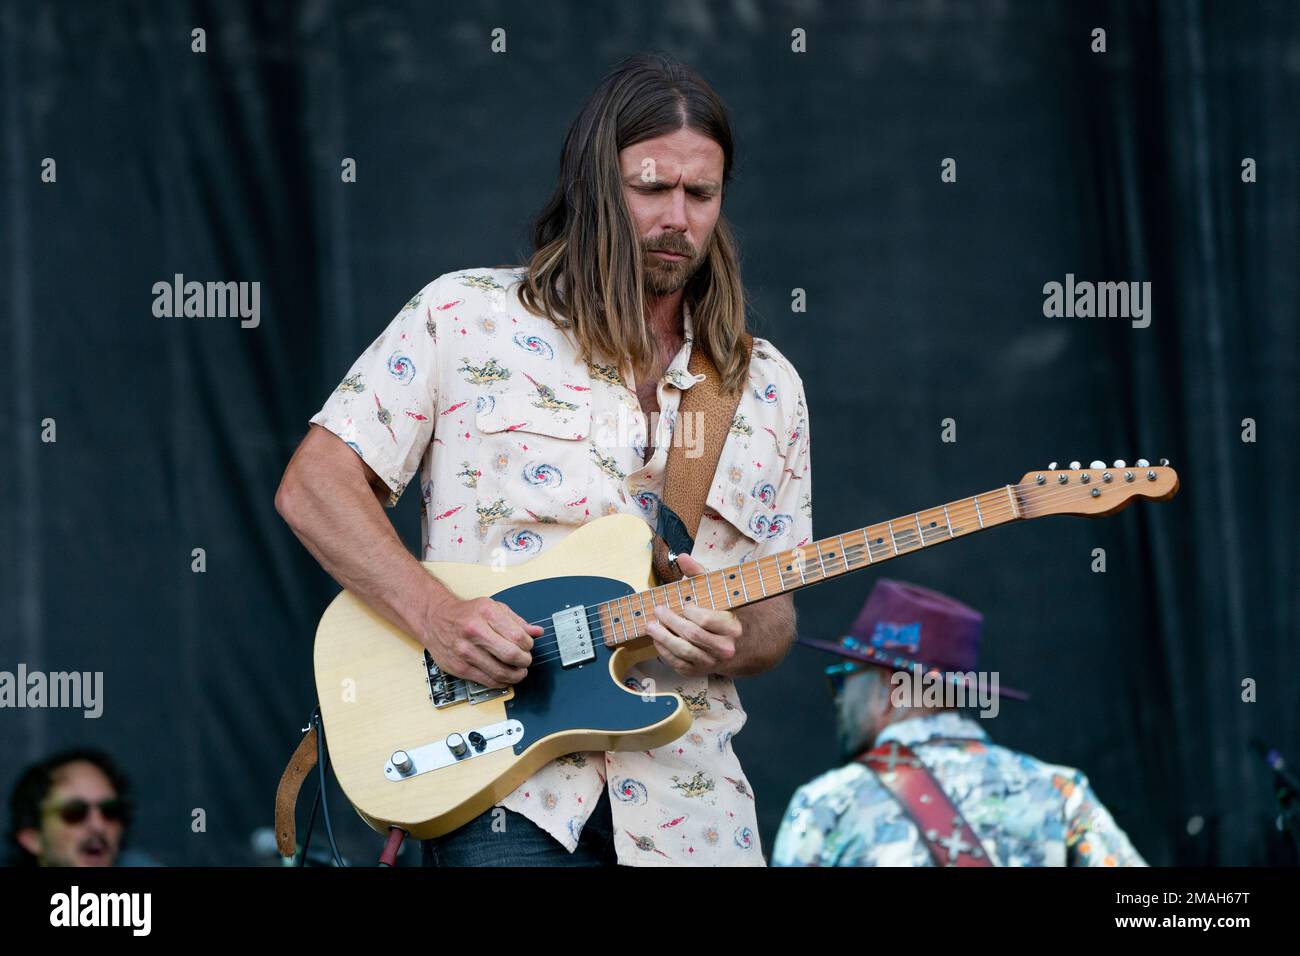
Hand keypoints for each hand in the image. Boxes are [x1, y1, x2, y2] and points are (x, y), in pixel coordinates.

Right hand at [420, 594, 541, 687]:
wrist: (435, 619)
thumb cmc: (465, 613)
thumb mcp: (493, 608)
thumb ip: (516, 621)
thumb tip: (537, 632)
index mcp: (486, 614)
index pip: (518, 636)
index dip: (528, 645)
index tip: (528, 646)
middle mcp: (474, 632)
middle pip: (510, 655)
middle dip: (524, 661)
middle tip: (525, 660)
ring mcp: (466, 652)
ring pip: (500, 672)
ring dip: (516, 675)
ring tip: (519, 671)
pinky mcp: (460, 668)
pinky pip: (487, 681)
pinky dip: (501, 682)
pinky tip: (505, 677)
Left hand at [646, 553, 742, 677]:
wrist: (744, 646)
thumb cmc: (728, 615)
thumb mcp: (719, 593)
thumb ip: (700, 575)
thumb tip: (682, 557)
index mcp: (732, 627)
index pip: (707, 619)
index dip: (690, 612)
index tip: (683, 605)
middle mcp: (724, 648)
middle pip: (692, 635)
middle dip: (671, 622)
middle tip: (658, 610)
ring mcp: (712, 663)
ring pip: (683, 652)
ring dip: (663, 638)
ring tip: (651, 625)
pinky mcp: (700, 671)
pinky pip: (678, 664)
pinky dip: (665, 652)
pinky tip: (657, 640)